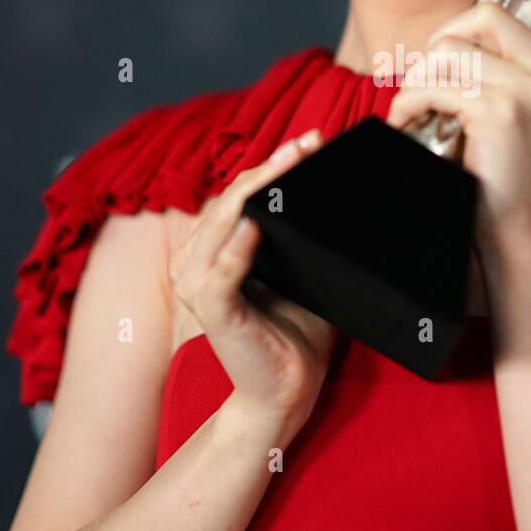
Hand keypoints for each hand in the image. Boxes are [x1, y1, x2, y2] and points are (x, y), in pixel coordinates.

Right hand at [167, 130, 336, 431]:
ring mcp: (199, 285)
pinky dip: (239, 247)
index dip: (272, 165)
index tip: (311, 141)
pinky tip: (257, 223)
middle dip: (270, 167)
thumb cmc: (296, 329)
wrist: (289, 389)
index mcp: (212, 248)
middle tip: (308, 142)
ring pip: (225, 223)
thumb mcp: (301, 270)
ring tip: (289, 164)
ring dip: (257, 192)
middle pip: (232, 200)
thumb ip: (303, 233)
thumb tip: (335, 186)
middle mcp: (196, 261)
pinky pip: (222, 272)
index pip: (239, 193)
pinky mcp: (211, 312)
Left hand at [386, 0, 530, 256]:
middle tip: (429, 82)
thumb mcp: (513, 105)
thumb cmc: (498, 169)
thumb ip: (502, 60)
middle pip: (483, 14)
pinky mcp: (500, 110)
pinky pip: (433, 83)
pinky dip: (409, 103)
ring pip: (450, 49)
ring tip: (417, 111)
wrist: (510, 231)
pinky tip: (411, 125)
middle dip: (441, 43)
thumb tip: (462, 19)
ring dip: (417, 79)